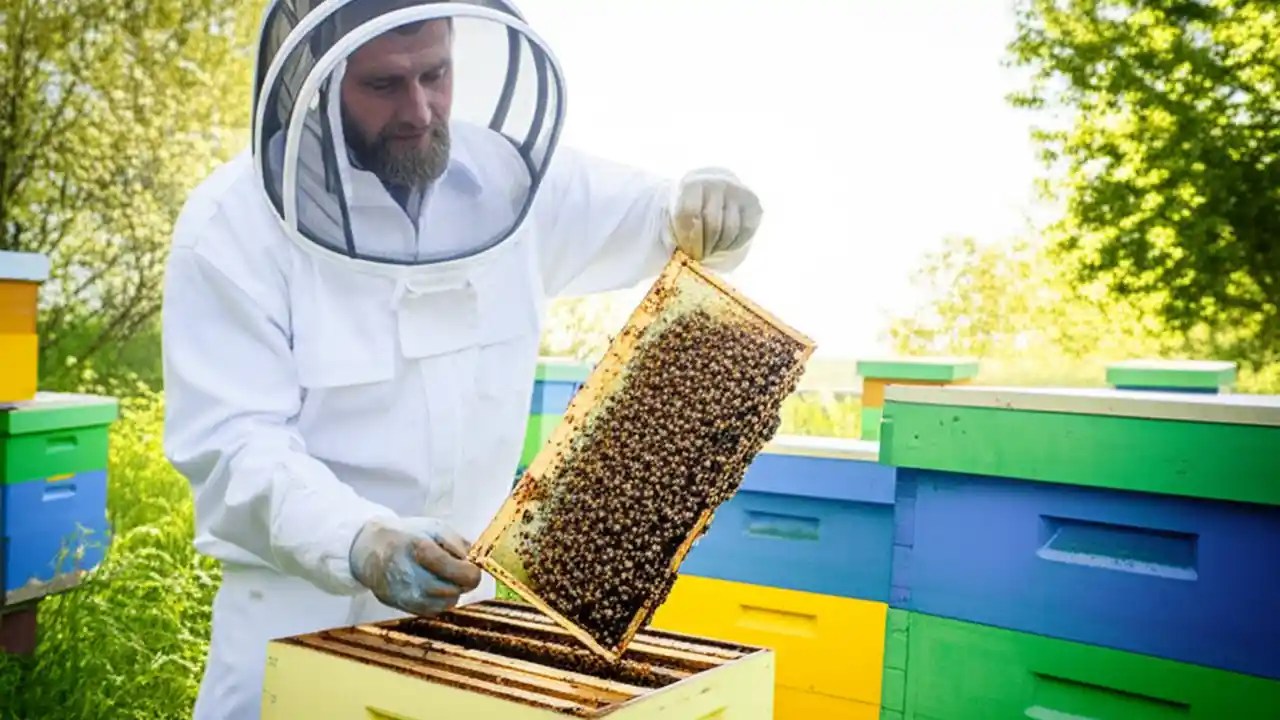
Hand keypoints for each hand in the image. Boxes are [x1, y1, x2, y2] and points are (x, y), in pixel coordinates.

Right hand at [349, 517, 481, 615]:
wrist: (369, 551)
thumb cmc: (405, 535)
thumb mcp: (434, 527)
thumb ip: (458, 543)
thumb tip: (474, 561)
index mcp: (422, 551)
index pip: (463, 573)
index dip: (473, 570)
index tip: (471, 564)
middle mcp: (414, 577)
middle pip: (458, 589)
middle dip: (463, 580)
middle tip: (456, 568)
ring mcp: (408, 596)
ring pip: (448, 602)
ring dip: (452, 590)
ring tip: (441, 575)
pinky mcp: (404, 607)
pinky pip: (435, 610)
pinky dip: (439, 599)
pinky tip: (431, 585)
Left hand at [668, 167, 762, 260]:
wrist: (711, 193)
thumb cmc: (691, 209)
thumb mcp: (677, 214)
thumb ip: (682, 229)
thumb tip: (690, 254)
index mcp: (692, 183)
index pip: (690, 213)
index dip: (688, 237)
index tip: (687, 250)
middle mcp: (717, 182)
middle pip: (712, 224)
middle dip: (704, 247)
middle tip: (699, 256)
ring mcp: (738, 191)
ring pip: (730, 229)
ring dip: (718, 247)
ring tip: (710, 250)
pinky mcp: (753, 202)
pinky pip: (746, 230)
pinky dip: (734, 244)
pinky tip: (724, 246)